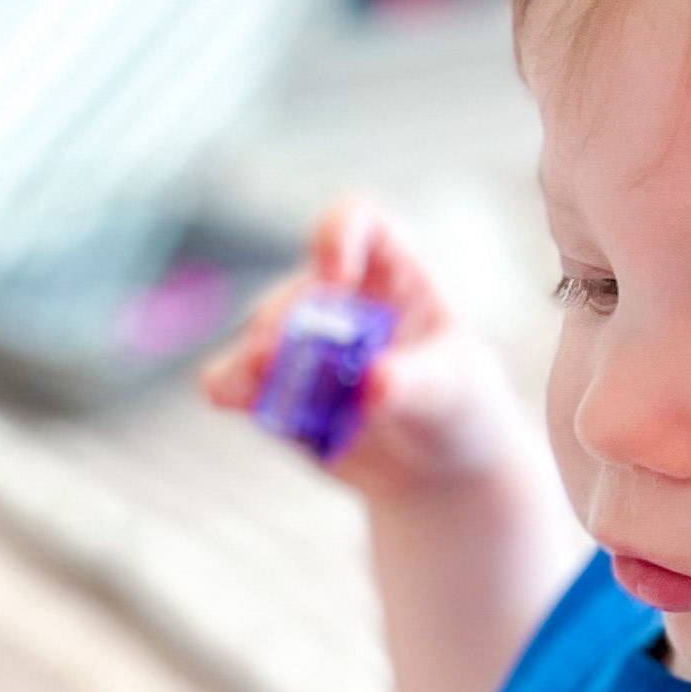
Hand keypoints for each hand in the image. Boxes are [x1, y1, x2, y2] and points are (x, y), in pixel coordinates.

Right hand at [201, 197, 529, 499]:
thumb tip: (373, 382)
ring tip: (243, 388)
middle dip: (281, 321)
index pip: (358, 221)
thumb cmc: (458, 406)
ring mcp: (300, 344)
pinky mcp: (273, 391)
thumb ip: (414, 381)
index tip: (336, 276)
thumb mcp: (454, 388)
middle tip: (274, 356)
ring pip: (256, 335)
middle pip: (296, 290)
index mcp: (392, 269)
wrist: (434, 470)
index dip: (338, 234)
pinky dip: (231, 391)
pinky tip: (231, 401)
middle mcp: (337, 298)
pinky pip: (235, 382)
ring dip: (246, 358)